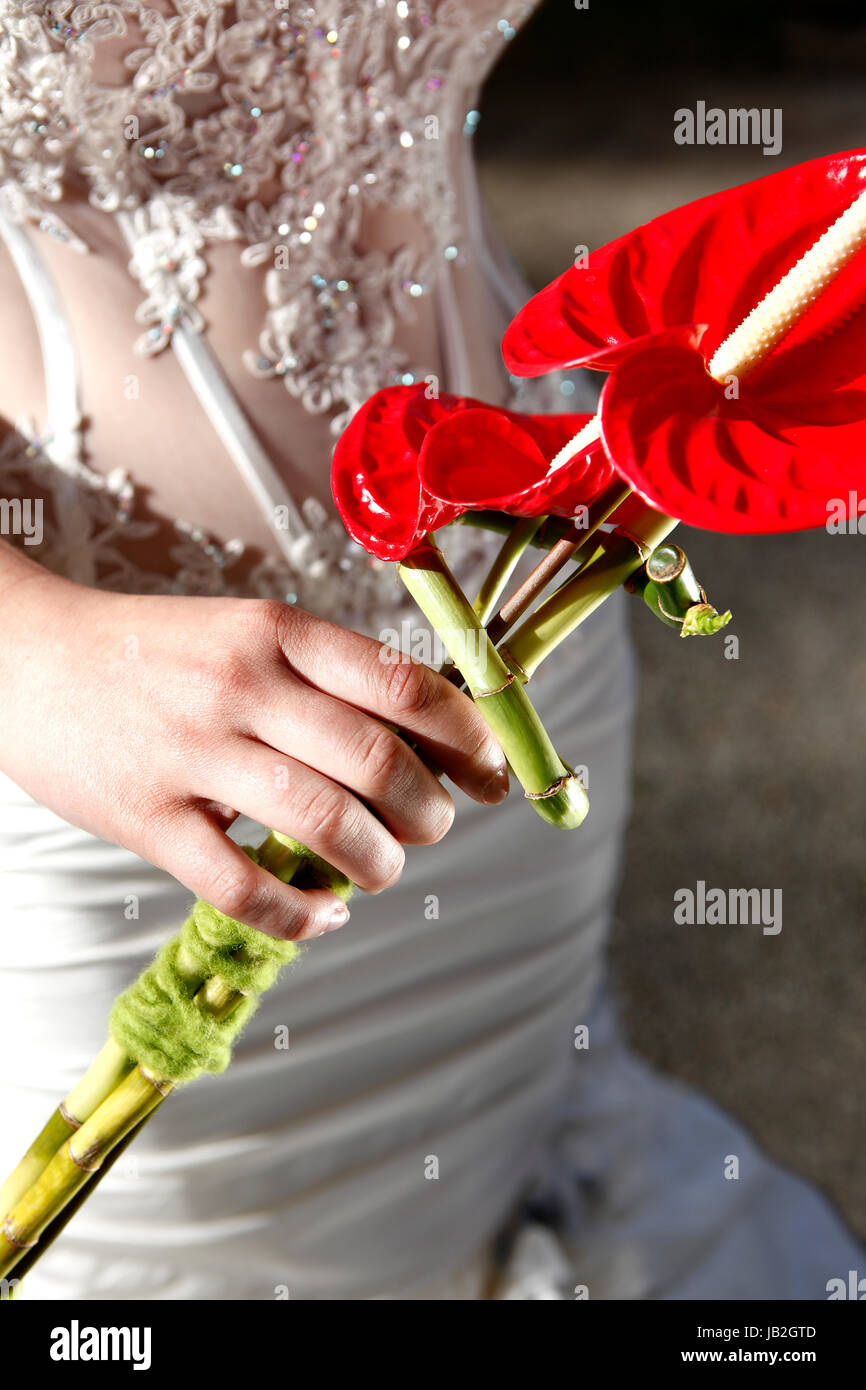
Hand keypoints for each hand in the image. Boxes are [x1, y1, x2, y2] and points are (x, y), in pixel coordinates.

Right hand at [0, 554, 508, 940]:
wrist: (25, 660)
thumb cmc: (153, 654)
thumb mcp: (244, 633)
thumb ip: (325, 678)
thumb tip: (425, 740)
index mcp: (276, 632)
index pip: (404, 684)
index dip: (469, 737)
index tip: (493, 773)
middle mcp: (242, 685)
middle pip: (379, 761)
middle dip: (430, 811)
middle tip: (433, 825)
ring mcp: (193, 753)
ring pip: (326, 824)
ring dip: (379, 863)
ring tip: (382, 868)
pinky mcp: (149, 819)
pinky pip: (245, 888)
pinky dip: (303, 917)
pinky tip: (323, 916)